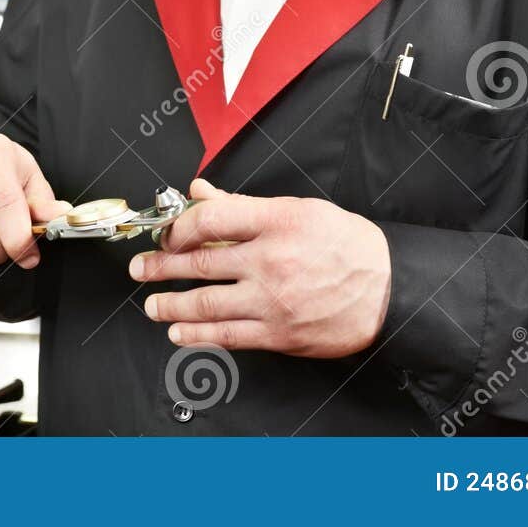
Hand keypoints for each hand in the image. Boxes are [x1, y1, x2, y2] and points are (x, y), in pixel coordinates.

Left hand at [128, 178, 390, 356]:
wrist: (388, 288)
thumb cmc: (345, 244)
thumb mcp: (296, 209)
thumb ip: (241, 205)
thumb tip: (199, 191)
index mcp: (276, 221)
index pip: (210, 220)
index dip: (178, 228)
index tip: (165, 234)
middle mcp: (271, 260)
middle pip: (199, 263)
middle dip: (160, 267)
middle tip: (140, 268)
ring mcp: (274, 300)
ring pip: (206, 303)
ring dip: (169, 303)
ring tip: (151, 303)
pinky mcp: (279, 333)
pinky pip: (227, 335)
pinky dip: (197, 333)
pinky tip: (178, 330)